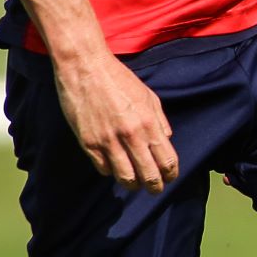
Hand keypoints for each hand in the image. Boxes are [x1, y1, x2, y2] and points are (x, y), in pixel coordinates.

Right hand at [56, 53, 179, 191]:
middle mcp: (130, 135)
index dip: (171, 174)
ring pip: (125, 178)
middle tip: (155, 189)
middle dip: (155, 186)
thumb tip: (166, 141)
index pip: (167, 160)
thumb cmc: (118, 78)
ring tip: (134, 181)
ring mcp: (108, 141)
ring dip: (133, 184)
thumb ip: (159, 121)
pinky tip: (114, 165)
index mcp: (148, 123)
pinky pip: (103, 169)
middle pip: (148, 175)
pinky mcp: (88, 143)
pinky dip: (111, 171)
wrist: (85, 67)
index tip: (170, 178)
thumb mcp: (148, 95)